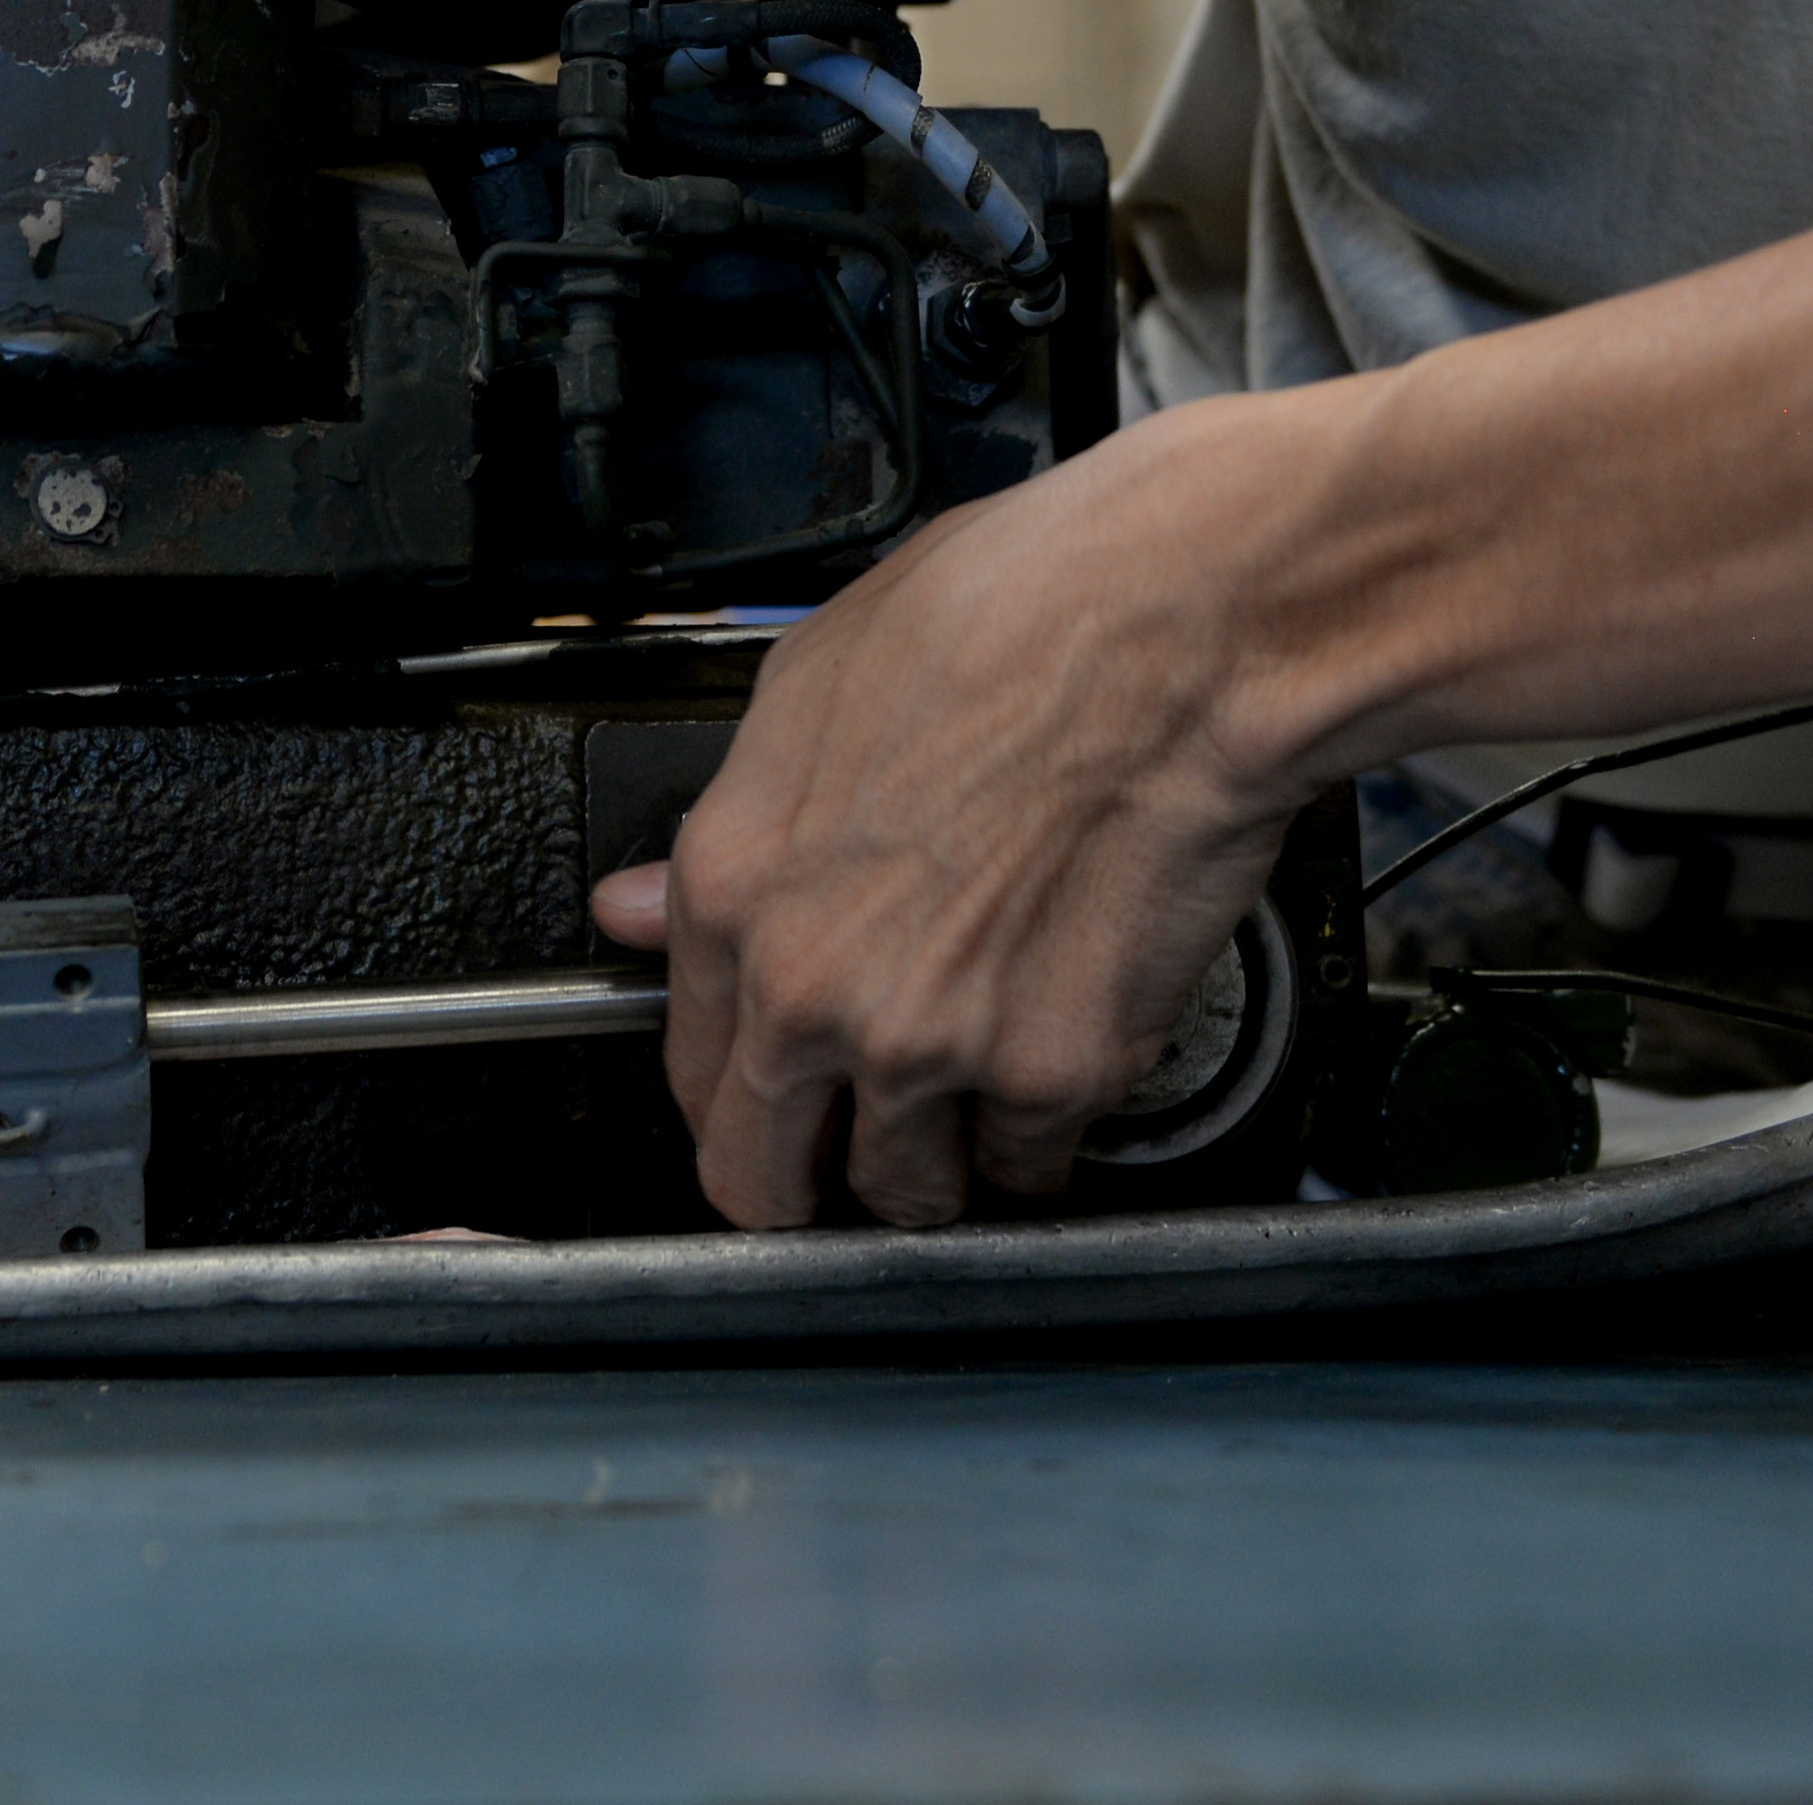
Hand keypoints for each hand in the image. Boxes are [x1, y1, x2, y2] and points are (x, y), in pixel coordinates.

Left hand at [587, 387, 1328, 1227]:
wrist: (1176, 627)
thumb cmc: (1011, 617)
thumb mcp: (809, 682)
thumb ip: (725, 824)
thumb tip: (635, 906)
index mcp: (734, 887)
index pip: (691, 1077)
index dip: (734, 1098)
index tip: (771, 1096)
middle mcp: (814, 986)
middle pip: (765, 1182)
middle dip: (805, 1175)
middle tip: (848, 1146)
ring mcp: (932, 1044)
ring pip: (906, 1194)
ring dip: (935, 1162)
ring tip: (971, 1088)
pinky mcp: (1056, 1074)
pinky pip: (1032, 1168)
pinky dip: (1045, 1136)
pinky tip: (1056, 1056)